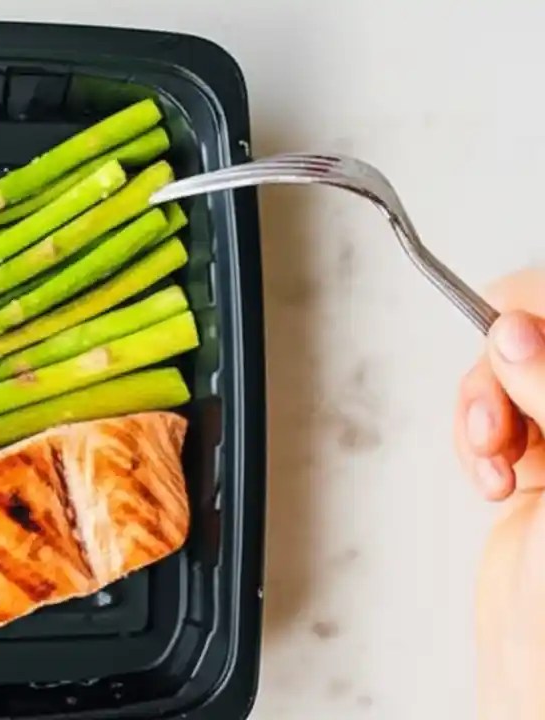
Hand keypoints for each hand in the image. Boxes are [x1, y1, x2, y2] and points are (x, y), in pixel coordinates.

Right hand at [452, 267, 544, 718]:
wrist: (543, 663)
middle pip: (538, 338)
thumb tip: (515, 327)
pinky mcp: (541, 460)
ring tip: (491, 458)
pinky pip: (489, 416)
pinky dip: (474, 440)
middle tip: (498, 419)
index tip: (513, 343)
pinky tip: (490, 475)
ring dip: (483, 412)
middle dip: (504, 373)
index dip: (539, 321)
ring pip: (509, 375)